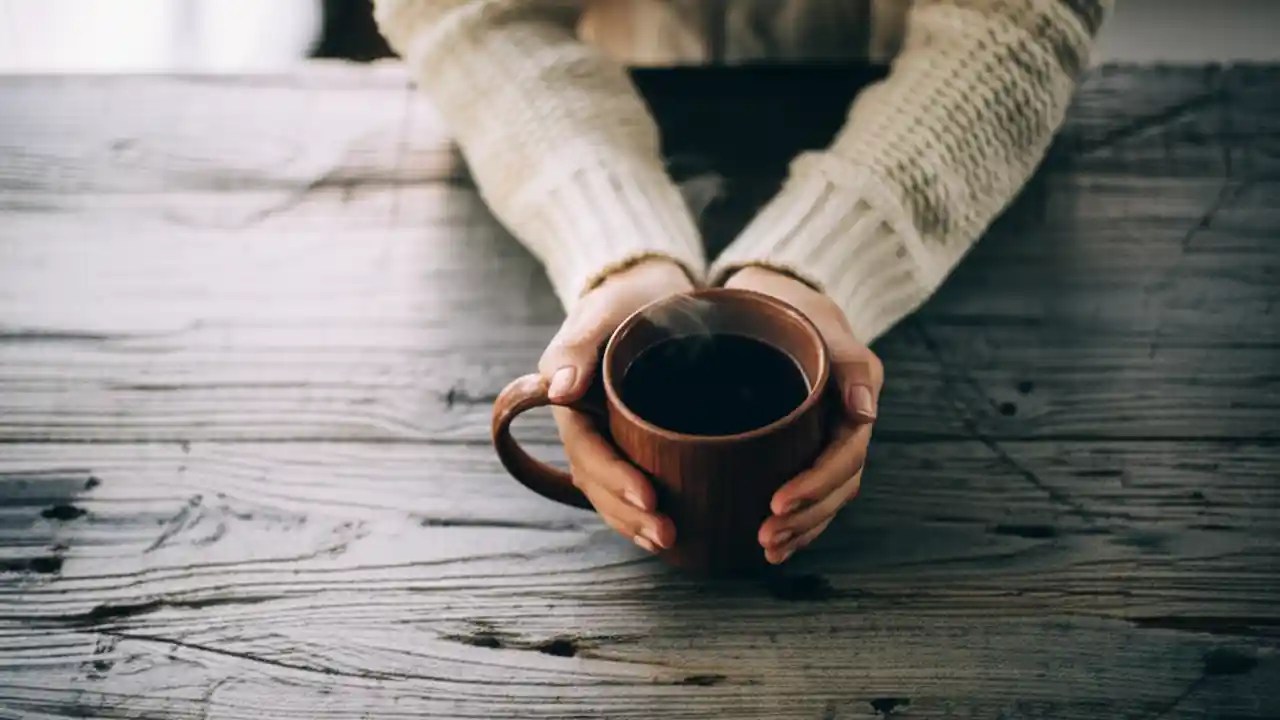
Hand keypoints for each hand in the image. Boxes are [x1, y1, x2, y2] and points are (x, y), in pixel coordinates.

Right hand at [540, 258, 692, 553]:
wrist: (653, 294)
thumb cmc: (626, 299)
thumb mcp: (602, 310)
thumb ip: (578, 346)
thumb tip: (559, 389)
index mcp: (573, 405)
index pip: (589, 453)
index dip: (615, 480)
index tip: (650, 497)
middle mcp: (588, 429)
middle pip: (599, 484)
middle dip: (629, 514)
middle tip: (668, 533)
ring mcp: (612, 440)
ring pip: (613, 495)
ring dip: (636, 524)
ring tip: (671, 542)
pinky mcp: (638, 444)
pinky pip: (635, 485)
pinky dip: (646, 512)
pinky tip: (676, 532)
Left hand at [724, 266, 883, 564]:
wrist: (772, 297)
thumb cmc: (793, 306)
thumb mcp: (819, 320)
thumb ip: (847, 359)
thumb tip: (865, 409)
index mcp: (855, 401)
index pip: (845, 457)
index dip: (815, 484)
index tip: (778, 501)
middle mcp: (845, 427)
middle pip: (838, 487)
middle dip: (806, 518)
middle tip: (765, 534)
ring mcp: (825, 441)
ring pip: (826, 499)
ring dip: (802, 529)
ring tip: (767, 547)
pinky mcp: (802, 450)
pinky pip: (810, 496)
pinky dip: (797, 525)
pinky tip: (772, 547)